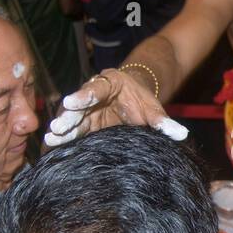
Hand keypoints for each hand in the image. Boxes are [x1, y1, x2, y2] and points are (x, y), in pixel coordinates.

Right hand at [45, 68, 187, 146]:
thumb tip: (181, 134)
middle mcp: (93, 95)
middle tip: (58, 125)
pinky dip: (63, 140)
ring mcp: (86, 111)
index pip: (97, 87)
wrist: (134, 101)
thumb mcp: (153, 108)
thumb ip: (163, 120)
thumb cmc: (142, 102)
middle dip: (68, 115)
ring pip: (73, 119)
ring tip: (52, 138)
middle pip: (79, 104)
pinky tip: (52, 149)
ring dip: (62, 129)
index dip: (84, 95)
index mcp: (110, 83)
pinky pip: (73, 132)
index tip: (72, 101)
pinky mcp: (84, 126)